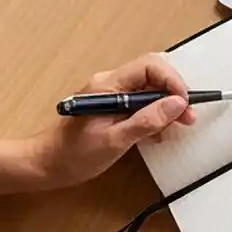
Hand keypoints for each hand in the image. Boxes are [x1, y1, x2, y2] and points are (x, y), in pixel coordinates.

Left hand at [27, 54, 194, 188]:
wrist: (45, 165)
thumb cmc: (73, 155)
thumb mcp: (115, 141)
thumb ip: (147, 121)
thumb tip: (177, 104)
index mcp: (107, 85)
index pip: (150, 66)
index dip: (172, 81)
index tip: (184, 104)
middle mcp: (110, 83)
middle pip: (153, 74)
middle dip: (173, 94)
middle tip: (186, 118)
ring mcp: (112, 93)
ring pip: (150, 88)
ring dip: (166, 106)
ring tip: (172, 129)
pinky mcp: (114, 106)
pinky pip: (142, 101)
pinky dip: (154, 115)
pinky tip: (155, 133)